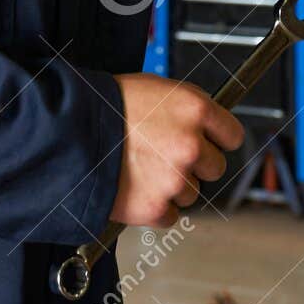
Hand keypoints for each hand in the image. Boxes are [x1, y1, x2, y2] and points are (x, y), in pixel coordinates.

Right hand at [109, 72, 244, 226]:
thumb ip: (185, 109)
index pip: (232, 135)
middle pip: (215, 167)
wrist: (71, 130)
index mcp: (195, 109)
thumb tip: (204, 123)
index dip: (218, 139)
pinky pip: (171, 215)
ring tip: (142, 167)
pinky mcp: (157, 207)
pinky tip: (136, 186)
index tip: (209, 142)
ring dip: (172, 185)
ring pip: (191, 192)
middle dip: (195, 164)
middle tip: (166, 155)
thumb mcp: (154, 88)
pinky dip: (156, 207)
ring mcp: (175, 178)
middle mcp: (191, 144)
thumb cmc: (107, 105)